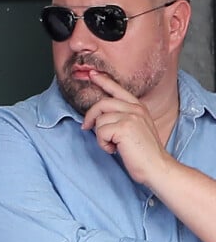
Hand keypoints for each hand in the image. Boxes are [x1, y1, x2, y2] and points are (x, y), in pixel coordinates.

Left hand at [80, 71, 171, 185]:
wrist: (157, 167)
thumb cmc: (143, 153)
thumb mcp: (135, 129)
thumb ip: (122, 118)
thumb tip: (99, 116)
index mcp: (139, 108)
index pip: (118, 90)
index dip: (103, 81)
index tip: (92, 74)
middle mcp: (136, 109)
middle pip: (102, 103)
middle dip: (90, 117)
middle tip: (86, 128)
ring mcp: (131, 117)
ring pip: (99, 120)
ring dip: (101, 136)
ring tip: (113, 145)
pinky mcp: (124, 128)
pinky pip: (100, 132)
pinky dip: (103, 144)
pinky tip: (115, 149)